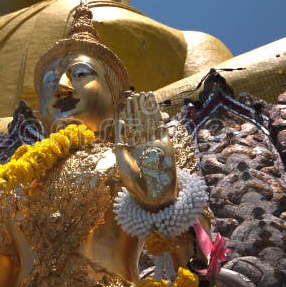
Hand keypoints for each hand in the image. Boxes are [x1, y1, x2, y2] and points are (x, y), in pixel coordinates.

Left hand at [114, 92, 177, 210]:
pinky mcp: (165, 145)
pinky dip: (159, 118)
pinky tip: (156, 108)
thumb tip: (119, 121)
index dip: (129, 112)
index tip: (127, 100)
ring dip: (149, 109)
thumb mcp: (121, 158)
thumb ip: (120, 140)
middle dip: (139, 107)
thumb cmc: (133, 180)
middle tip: (137, 93)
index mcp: (131, 146)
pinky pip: (162, 129)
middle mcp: (142, 143)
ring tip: (147, 95)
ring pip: (151, 122)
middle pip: (141, 120)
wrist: (150, 193)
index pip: (130, 125)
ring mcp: (154, 143)